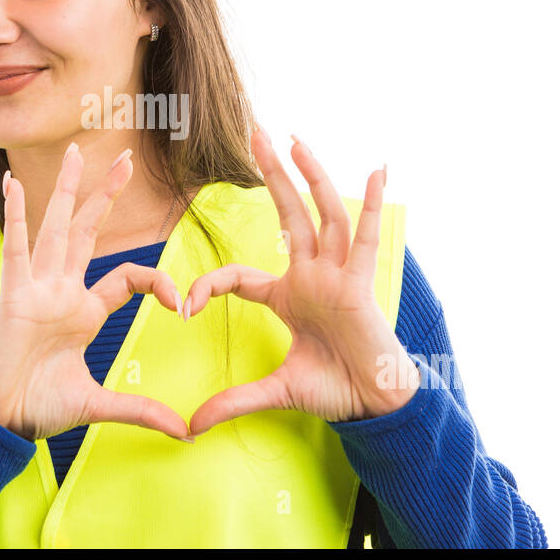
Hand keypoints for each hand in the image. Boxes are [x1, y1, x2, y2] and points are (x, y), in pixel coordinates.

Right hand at [0, 142, 191, 442]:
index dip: (157, 282)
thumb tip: (184, 432)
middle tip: (124, 158)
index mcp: (83, 311)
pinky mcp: (13, 295)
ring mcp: (37, 288)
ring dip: (67, 190)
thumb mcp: (98, 405)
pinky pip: (16, 249)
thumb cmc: (37, 407)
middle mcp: (61, 291)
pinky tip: (12, 183)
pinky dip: (15, 215)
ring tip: (77, 152)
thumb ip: (140, 410)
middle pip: (87, 231)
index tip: (182, 304)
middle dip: (106, 195)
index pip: (127, 276)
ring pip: (55, 227)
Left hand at [182, 126, 419, 435]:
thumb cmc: (334, 388)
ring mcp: (337, 274)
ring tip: (295, 139)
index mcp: (288, 294)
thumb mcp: (275, 391)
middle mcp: (312, 274)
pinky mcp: (359, 284)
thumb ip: (233, 401)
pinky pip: (363, 239)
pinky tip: (376, 171)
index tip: (182, 306)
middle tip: (256, 132)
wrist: (374, 403)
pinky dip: (370, 205)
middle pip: (288, 213)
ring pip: (322, 214)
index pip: (238, 274)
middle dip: (272, 173)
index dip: (207, 285)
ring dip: (310, 175)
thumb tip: (191, 427)